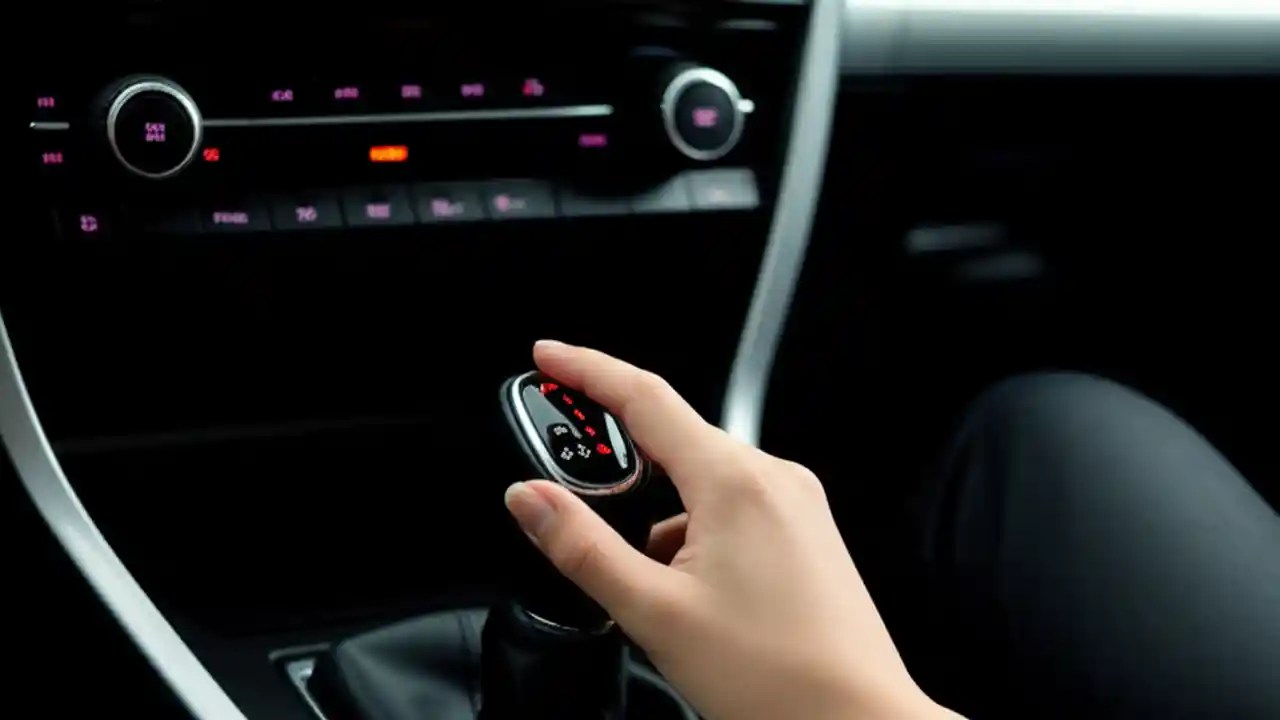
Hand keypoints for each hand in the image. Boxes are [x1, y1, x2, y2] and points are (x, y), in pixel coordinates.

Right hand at [503, 341, 957, 719]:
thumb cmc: (777, 678)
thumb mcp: (654, 612)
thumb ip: (581, 546)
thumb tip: (530, 498)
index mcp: (734, 482)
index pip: (644, 397)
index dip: (587, 369)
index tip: (550, 355)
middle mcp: (773, 478)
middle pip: (673, 439)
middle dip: (619, 463)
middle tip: (575, 495)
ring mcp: (796, 504)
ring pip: (702, 482)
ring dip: (659, 513)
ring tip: (648, 586)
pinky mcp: (806, 532)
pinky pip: (734, 508)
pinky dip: (695, 533)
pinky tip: (688, 591)